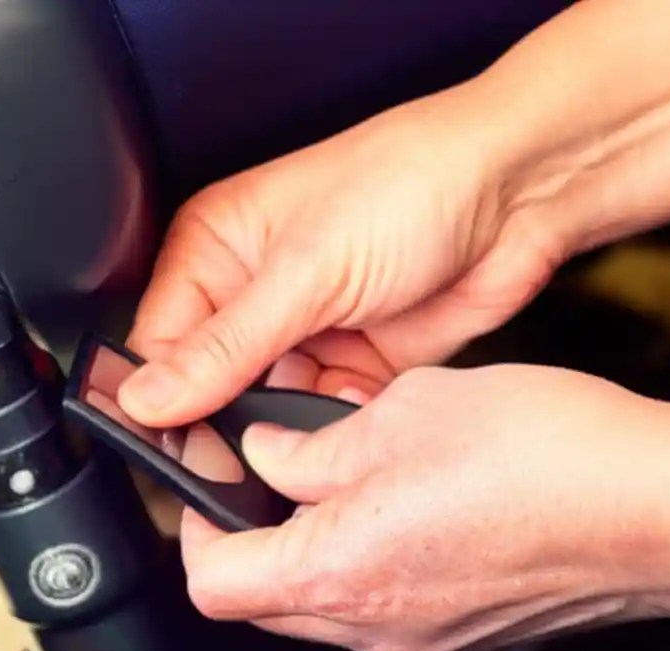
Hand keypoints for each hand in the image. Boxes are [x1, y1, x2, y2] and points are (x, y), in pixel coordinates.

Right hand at [119, 90, 565, 425]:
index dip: (167, 399)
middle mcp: (253, 292)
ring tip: (310, 413)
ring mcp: (305, 330)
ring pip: (266, 409)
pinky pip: (322, 415)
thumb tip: (149, 398)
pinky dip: (337, 423)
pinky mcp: (354, 361)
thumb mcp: (304, 272)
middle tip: (245, 447)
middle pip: (210, 386)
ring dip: (288, 424)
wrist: (520, 194)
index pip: (161, 345)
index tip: (180, 441)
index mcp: (215, 248)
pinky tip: (354, 402)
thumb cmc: (409, 184)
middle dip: (229, 419)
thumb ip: (224, 348)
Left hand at [179, 364, 669, 650]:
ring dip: (314, 535)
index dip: (194, 521)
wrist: (658, 505)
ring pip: (323, 597)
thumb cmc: (544, 459)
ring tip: (351, 464)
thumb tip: (268, 452)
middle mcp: (372, 624)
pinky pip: (383, 597)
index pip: (211, 579)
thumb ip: (310, 446)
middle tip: (272, 460)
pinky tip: (408, 491)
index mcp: (337, 572)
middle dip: (251, 528)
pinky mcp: (461, 626)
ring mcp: (420, 635)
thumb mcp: (398, 416)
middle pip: (262, 596)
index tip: (211, 472)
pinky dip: (370, 549)